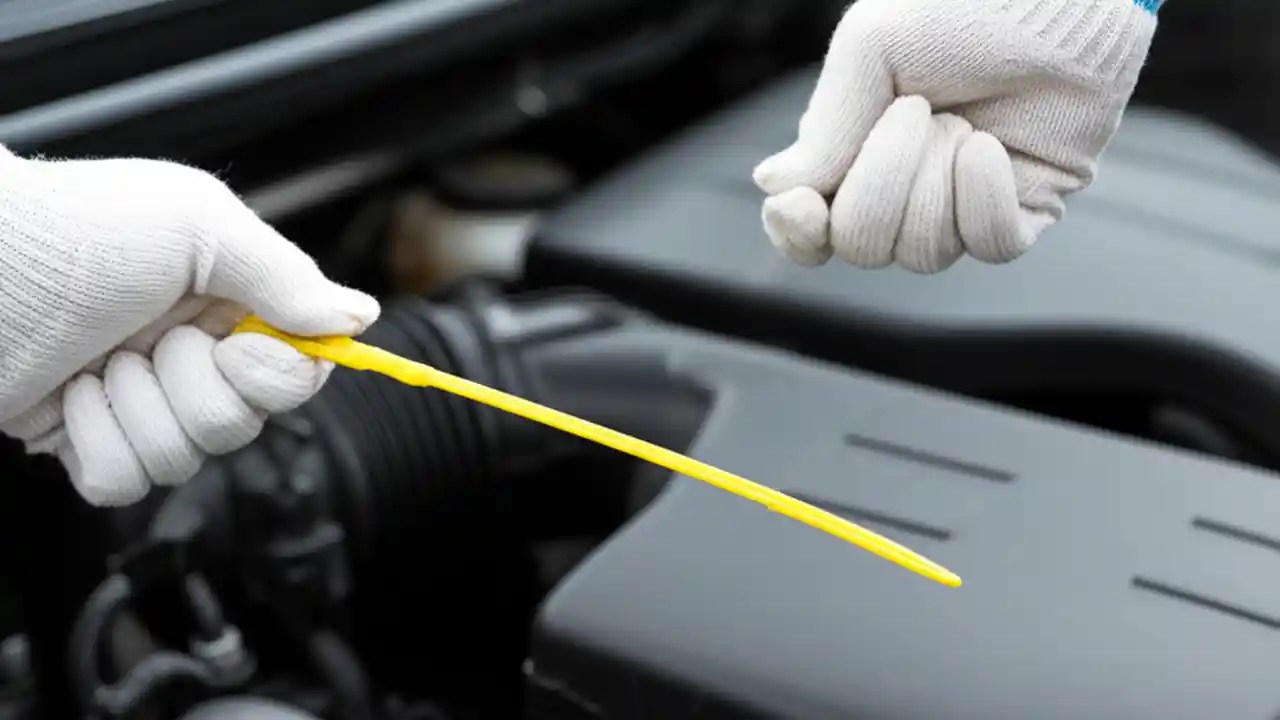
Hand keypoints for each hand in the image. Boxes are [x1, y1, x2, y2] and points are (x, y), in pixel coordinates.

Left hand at [0, 148, 379, 505]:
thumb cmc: (72, 227)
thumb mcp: (198, 223)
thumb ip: (285, 274)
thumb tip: (357, 316)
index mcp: (229, 302)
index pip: (300, 370)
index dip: (278, 375)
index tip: (237, 346)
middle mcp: (189, 353)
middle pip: (246, 424)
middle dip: (196, 388)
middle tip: (150, 337)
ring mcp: (137, 399)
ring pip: (186, 459)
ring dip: (138, 409)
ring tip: (100, 358)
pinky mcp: (85, 439)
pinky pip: (123, 484)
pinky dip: (95, 442)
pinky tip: (70, 394)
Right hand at [754, 0, 1158, 272]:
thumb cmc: (961, 4)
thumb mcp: (870, 48)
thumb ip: (826, 125)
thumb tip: (775, 187)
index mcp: (852, 153)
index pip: (809, 233)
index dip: (797, 234)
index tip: (798, 205)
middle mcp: (903, 189)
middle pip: (862, 246)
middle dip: (882, 183)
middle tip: (916, 110)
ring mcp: (962, 204)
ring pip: (924, 253)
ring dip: (936, 180)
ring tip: (961, 119)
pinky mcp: (1024, 208)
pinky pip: (989, 247)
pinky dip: (983, 200)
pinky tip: (986, 147)